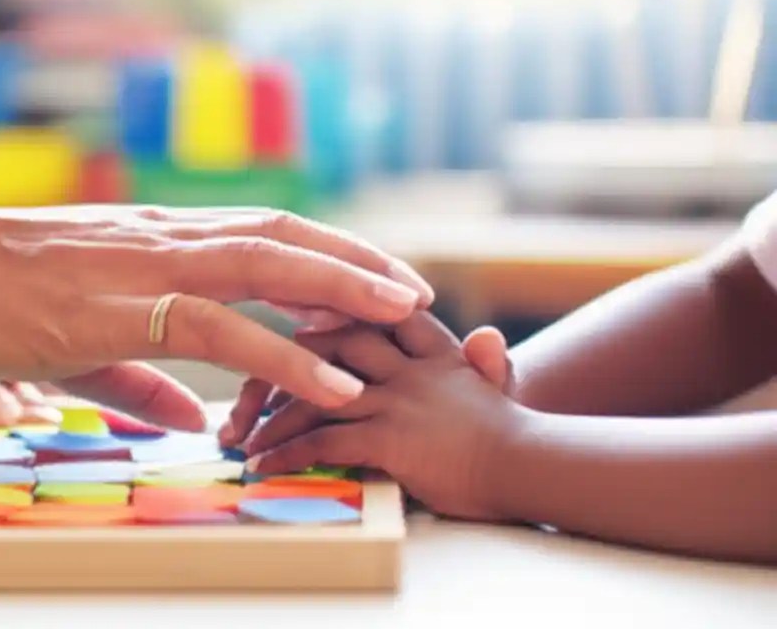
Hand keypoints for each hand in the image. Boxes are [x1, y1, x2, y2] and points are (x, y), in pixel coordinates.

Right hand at [0, 204, 432, 430]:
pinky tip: (330, 379)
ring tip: (404, 320)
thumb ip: (142, 378)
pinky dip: (284, 352)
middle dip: (357, 263)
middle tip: (418, 296)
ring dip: (341, 289)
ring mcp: (138, 265)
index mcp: (152, 238)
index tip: (376, 279)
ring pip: (262, 265)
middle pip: (281, 236)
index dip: (324, 252)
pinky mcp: (114, 306)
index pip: (259, 231)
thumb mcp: (76, 339)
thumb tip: (195, 416)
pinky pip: (217, 327)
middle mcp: (158, 238)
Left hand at [236, 314, 528, 519]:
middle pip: (326, 344)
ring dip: (270, 417)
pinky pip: (323, 440)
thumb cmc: (513, 438)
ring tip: (243, 439)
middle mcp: (408, 364)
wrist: (539, 470)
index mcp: (428, 346)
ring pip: (315, 393)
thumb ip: (481, 362)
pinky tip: (264, 468)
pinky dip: (287, 453)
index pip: (364, 313)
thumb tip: (486, 337)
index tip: (289, 333)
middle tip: (247, 395)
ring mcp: (398, 399)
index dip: (321, 319)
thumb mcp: (495, 389)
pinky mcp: (391, 437)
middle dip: (280, 365)